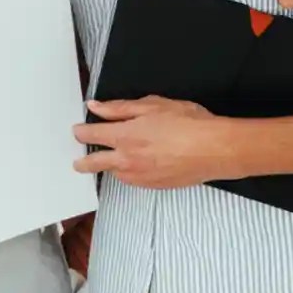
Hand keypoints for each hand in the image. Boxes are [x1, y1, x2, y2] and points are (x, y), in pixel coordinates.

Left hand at [72, 96, 234, 188]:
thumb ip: (119, 108)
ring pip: (115, 173)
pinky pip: (133, 180)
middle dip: (82, 162)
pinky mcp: (153, 186)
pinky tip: (136, 166)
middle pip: (94, 164)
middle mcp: (127, 160)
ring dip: (110, 166)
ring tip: (111, 160)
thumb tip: (96, 107)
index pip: (91, 136)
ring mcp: (139, 176)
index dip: (81, 132)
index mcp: (124, 136)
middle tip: (77, 162)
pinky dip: (129, 173)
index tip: (78, 130)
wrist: (214, 150)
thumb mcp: (152, 105)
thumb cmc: (188, 123)